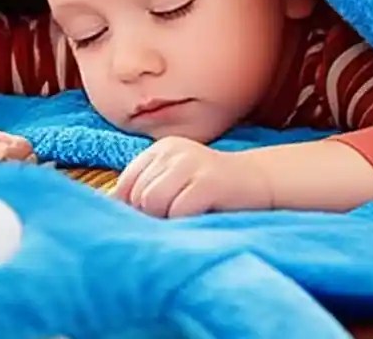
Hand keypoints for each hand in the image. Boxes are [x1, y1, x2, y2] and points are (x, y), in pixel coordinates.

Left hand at [114, 136, 272, 217]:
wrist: (261, 181)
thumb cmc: (213, 190)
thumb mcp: (177, 181)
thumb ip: (148, 190)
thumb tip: (112, 212)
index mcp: (161, 149)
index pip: (125, 184)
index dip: (131, 209)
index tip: (149, 221)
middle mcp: (173, 151)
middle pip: (137, 196)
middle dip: (152, 217)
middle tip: (177, 219)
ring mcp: (191, 163)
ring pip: (152, 202)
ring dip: (168, 220)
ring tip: (188, 217)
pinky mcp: (208, 181)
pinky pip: (178, 211)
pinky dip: (186, 222)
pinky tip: (202, 216)